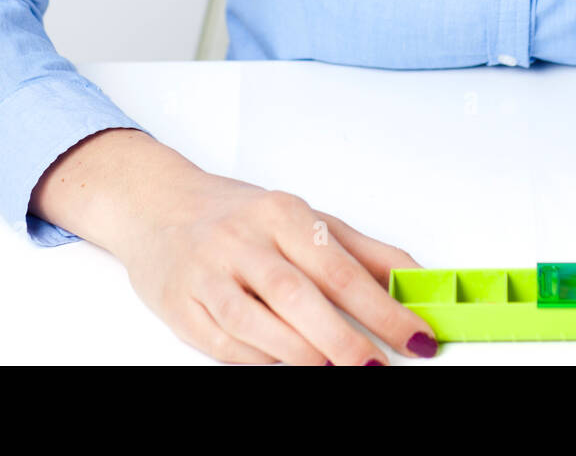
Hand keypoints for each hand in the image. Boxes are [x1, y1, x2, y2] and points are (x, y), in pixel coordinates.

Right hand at [32, 127, 436, 364]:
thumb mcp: (305, 218)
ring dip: (301, 355)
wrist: (158, 205)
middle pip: (298, 294)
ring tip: (334, 370)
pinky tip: (287, 368)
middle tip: (375, 366)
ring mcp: (208, 273)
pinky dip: (259, 362)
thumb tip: (418, 279)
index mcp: (281, 213)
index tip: (415, 336)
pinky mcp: (181, 305)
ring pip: (257, 322)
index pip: (340, 265)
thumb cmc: (240, 215)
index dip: (382, 307)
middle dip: (342, 339)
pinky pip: (224, 344)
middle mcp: (243, 239)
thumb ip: (363, 250)